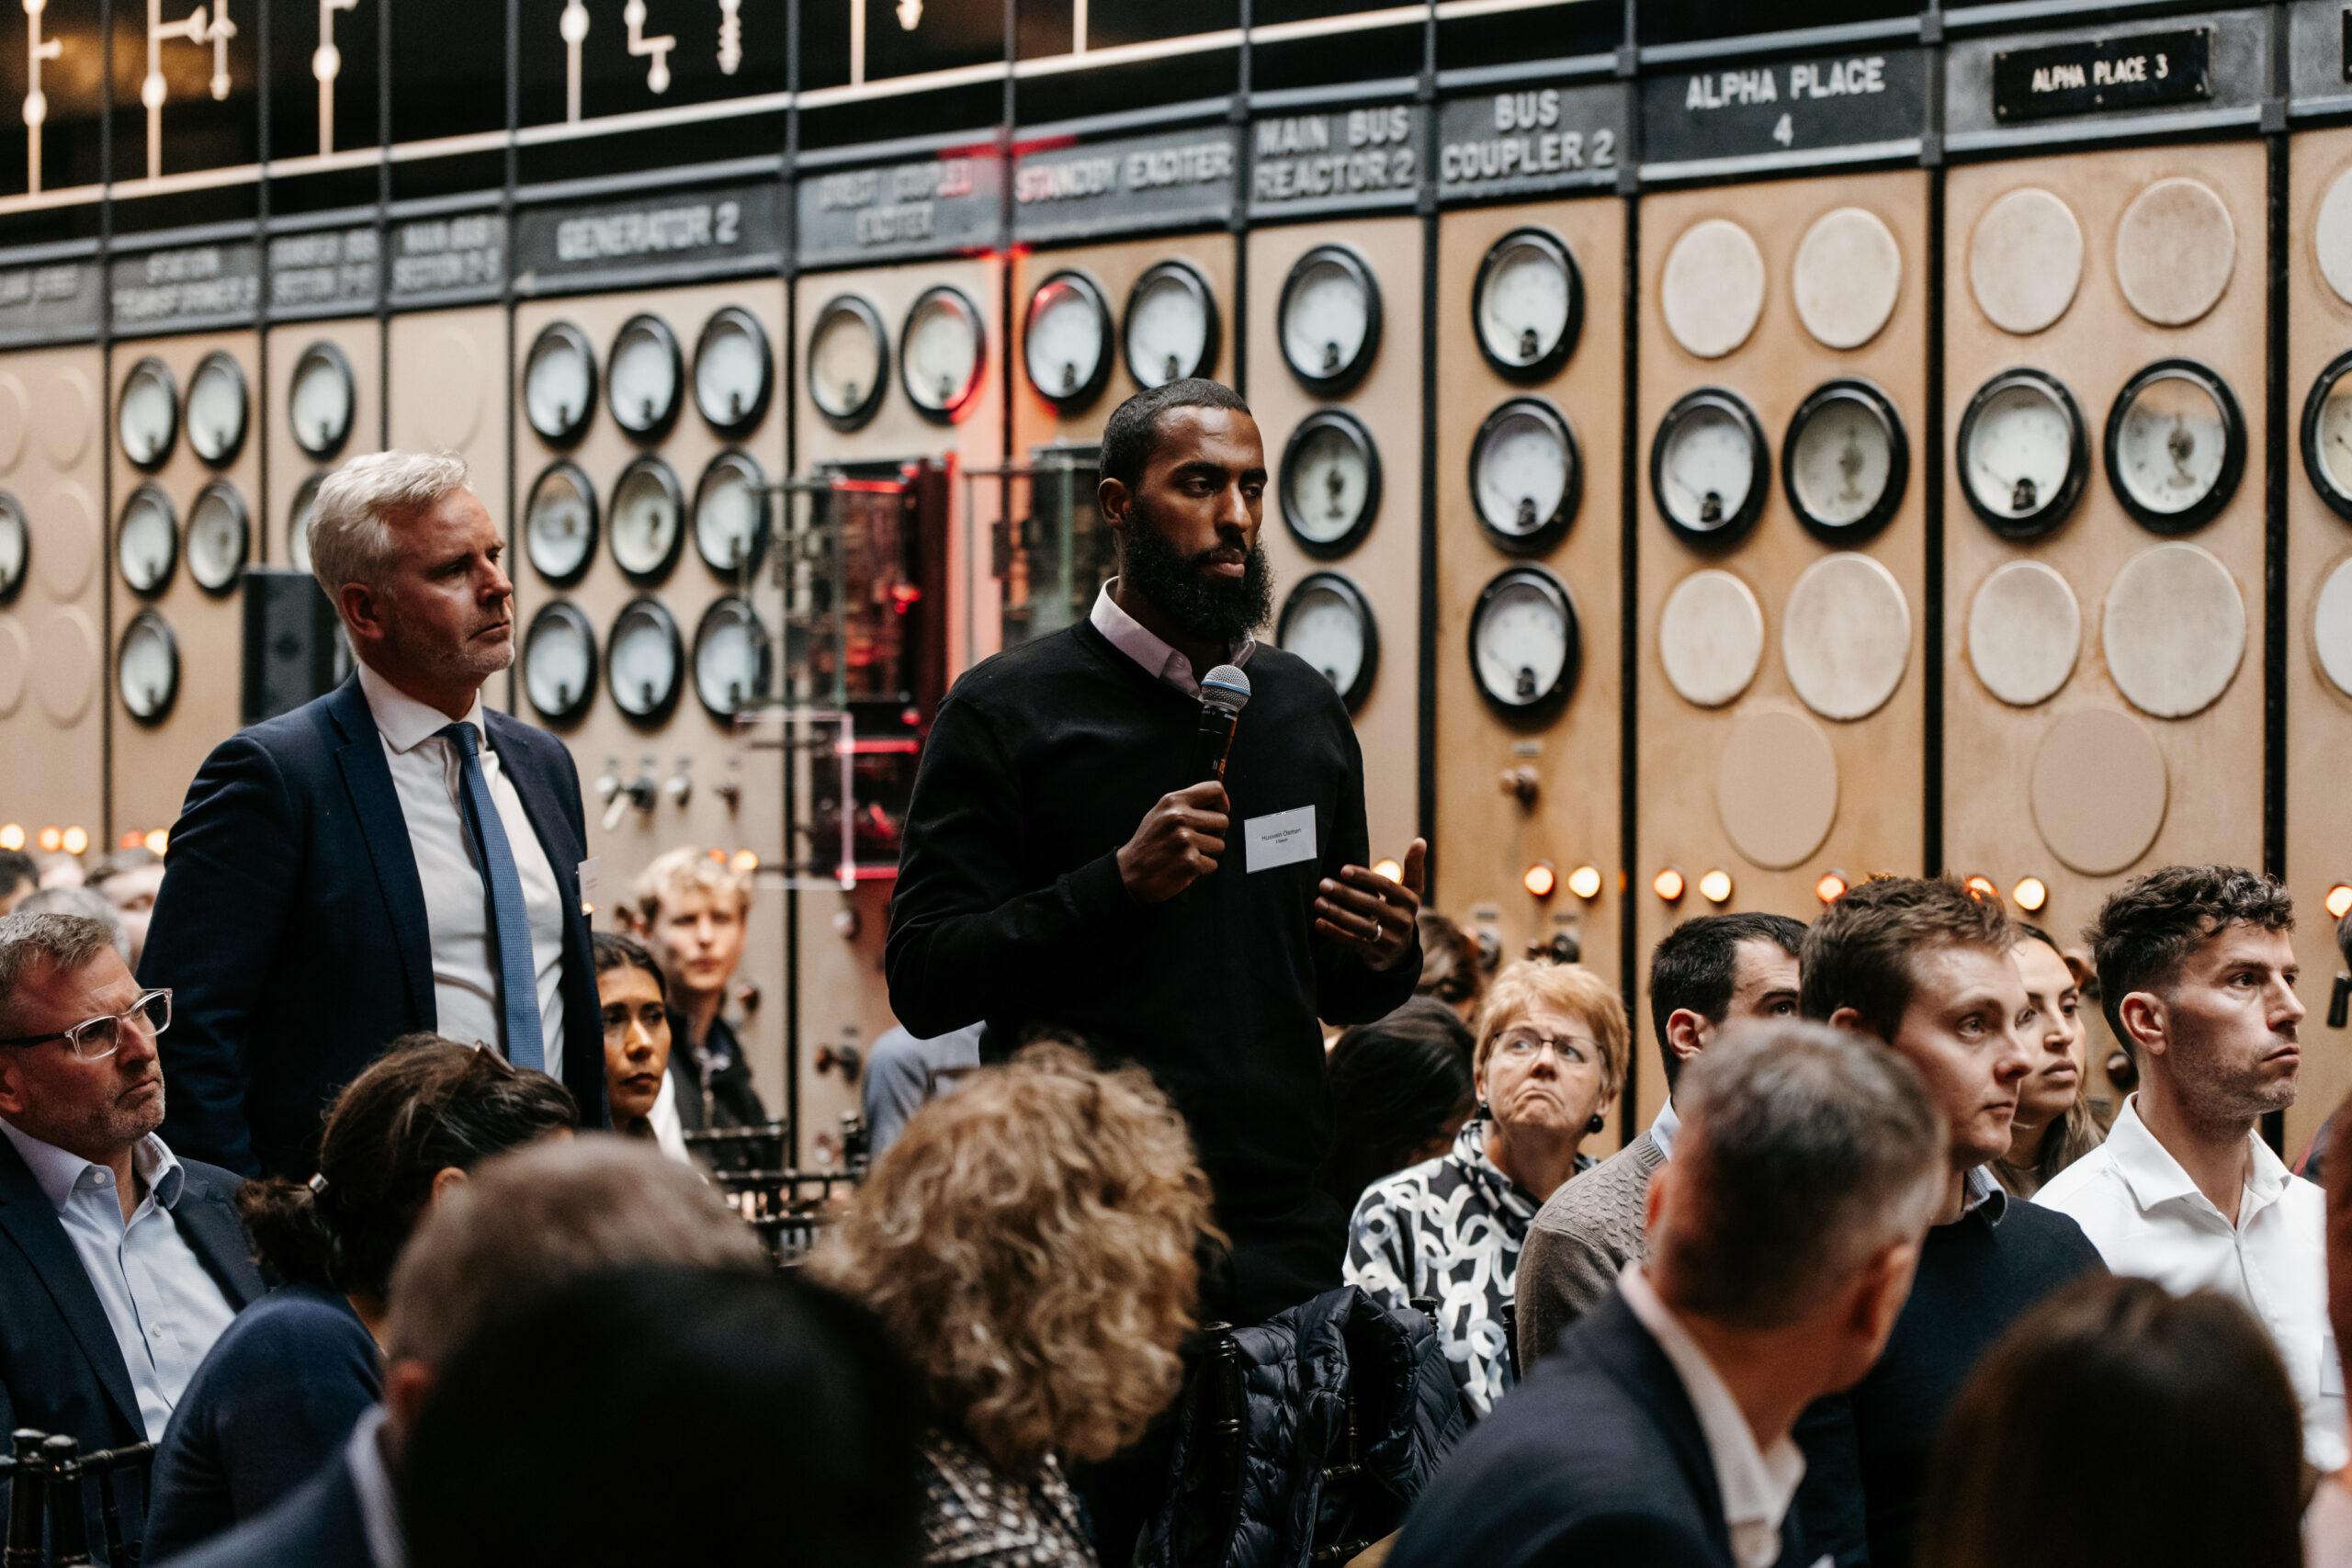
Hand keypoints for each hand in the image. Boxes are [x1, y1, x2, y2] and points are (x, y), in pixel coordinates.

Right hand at [1116, 781, 1230, 904]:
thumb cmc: (1147, 844)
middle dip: (1214, 833)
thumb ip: (1185, 805)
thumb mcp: (1160, 813)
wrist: (1130, 873)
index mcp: (1173, 801)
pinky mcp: (1190, 862)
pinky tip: (1184, 865)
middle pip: (1223, 821)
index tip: (1218, 813)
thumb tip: (1216, 802)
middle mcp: (1179, 818)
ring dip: (1207, 852)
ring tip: (1186, 853)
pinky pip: (1212, 864)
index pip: (1215, 790)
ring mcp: (1185, 840)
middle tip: (1197, 840)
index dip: (1222, 803)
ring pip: (1220, 845)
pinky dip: (1201, 868)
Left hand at [1316, 838, 1425, 970]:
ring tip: (1318, 902)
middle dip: (1346, 894)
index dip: (1366, 878)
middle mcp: (1403, 922)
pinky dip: (1335, 932)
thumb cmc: (1399, 912)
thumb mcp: (1410, 893)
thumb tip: (1420, 840)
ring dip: (1337, 913)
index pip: (1387, 887)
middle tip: (1323, 883)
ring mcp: (1389, 940)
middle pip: (1372, 906)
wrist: (1400, 953)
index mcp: (1409, 902)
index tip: (1343, 869)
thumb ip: (1413, 867)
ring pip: (1360, 926)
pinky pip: (1352, 943)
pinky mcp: (1375, 955)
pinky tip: (1319, 922)